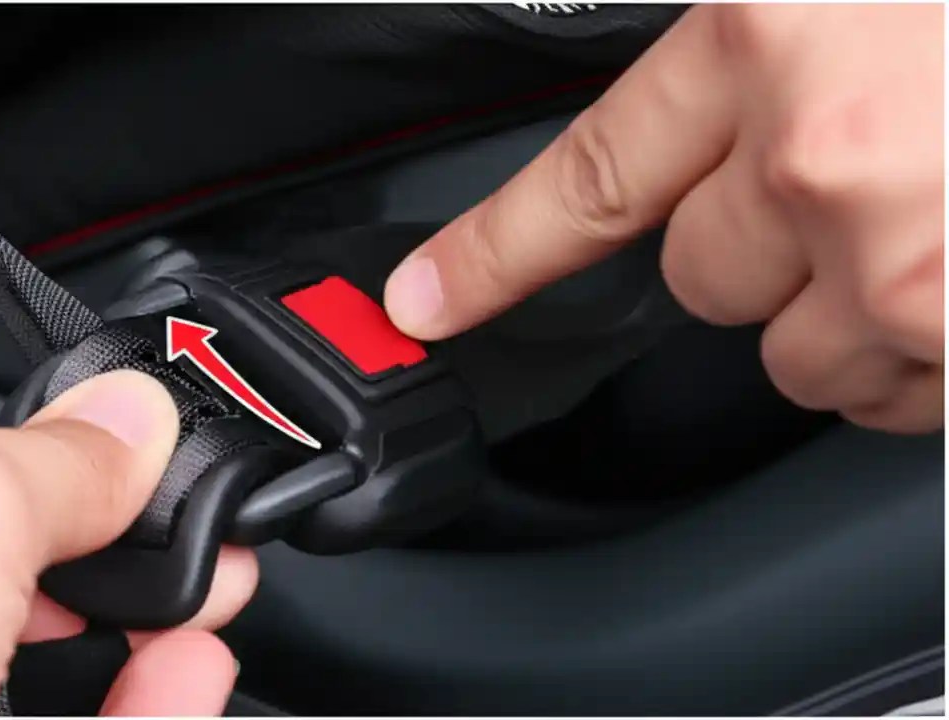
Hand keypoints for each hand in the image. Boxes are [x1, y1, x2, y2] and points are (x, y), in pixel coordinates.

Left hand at [384, 4, 942, 432]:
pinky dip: (918, 353)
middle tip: (857, 177)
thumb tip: (683, 120)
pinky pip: (889, 397)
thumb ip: (748, 44)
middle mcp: (814, 156)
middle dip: (755, 252)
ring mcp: (894, 259)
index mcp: (765, 37)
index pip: (584, 179)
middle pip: (699, 279)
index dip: (490, 253)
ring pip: (794, 355)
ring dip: (842, 312)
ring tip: (936, 218)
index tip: (421, 301)